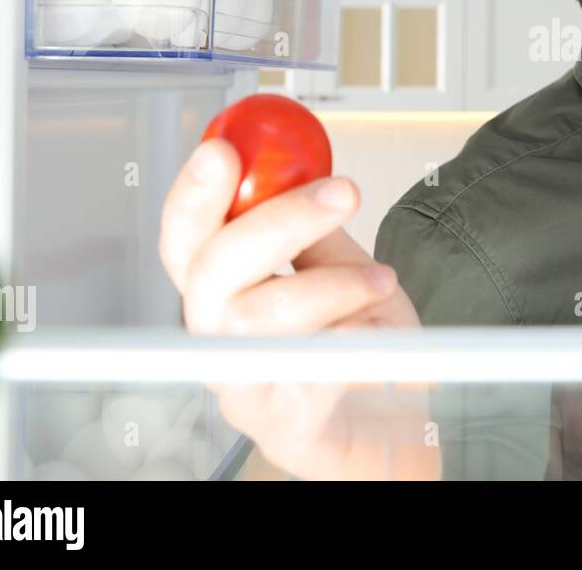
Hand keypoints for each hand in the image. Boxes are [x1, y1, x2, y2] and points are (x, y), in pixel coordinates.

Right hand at [159, 138, 431, 477]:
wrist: (397, 425)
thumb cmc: (363, 349)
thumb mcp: (344, 272)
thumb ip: (315, 232)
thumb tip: (303, 169)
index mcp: (224, 295)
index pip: (184, 240)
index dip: (191, 195)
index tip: (223, 152)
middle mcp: (219, 341)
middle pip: (214, 271)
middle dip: (280, 220)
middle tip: (342, 192)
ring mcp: (246, 388)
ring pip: (263, 317)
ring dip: (334, 285)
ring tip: (382, 280)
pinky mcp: (286, 429)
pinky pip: (311, 372)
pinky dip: (352, 341)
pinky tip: (377, 336)